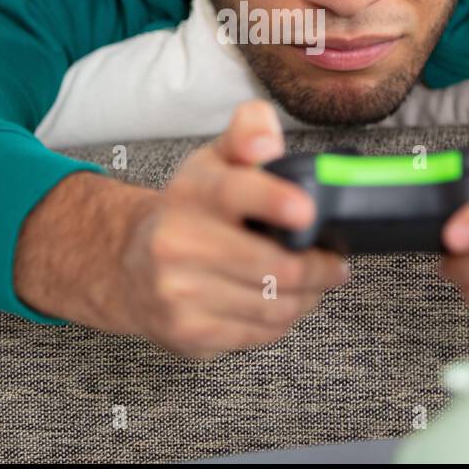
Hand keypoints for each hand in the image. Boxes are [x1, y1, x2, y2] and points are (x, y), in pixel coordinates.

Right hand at [116, 100, 348, 358]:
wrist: (133, 268)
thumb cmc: (191, 212)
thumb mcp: (215, 163)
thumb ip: (247, 134)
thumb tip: (267, 138)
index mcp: (191, 193)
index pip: (235, 191)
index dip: (273, 200)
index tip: (306, 210)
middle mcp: (177, 242)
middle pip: (274, 265)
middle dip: (319, 267)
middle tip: (335, 262)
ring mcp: (179, 292)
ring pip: (275, 305)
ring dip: (308, 296)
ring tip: (317, 283)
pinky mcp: (188, 332)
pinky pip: (260, 333)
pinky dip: (283, 320)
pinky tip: (285, 304)